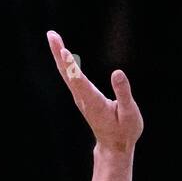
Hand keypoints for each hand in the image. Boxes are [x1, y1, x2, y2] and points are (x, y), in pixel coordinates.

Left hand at [47, 31, 142, 154]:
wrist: (115, 146)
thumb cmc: (125, 131)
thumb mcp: (130, 114)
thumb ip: (123, 94)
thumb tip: (117, 72)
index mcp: (94, 102)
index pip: (79, 82)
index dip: (71, 67)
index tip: (63, 51)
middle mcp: (83, 98)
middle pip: (67, 74)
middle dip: (59, 53)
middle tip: (51, 35)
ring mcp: (81, 97)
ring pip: (67, 74)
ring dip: (59, 54)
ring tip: (53, 36)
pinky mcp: (82, 96)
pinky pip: (71, 76)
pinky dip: (65, 62)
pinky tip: (62, 52)